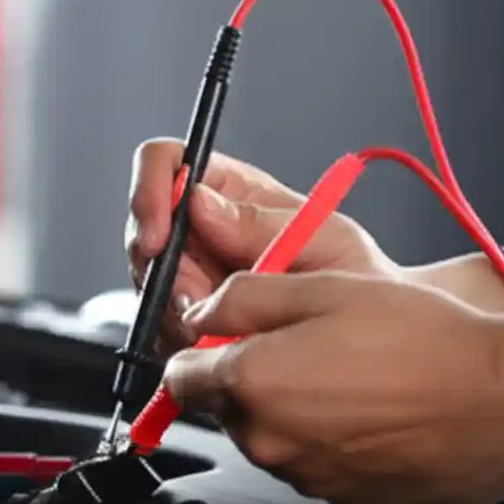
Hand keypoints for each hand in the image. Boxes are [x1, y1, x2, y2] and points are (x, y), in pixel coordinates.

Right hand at [125, 138, 399, 354]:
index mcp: (226, 189)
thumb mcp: (320, 237)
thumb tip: (197, 200)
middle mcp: (196, 226)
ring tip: (225, 324)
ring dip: (176, 309)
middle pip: (143, 228)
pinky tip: (217, 342)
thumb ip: (259, 221)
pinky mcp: (180, 316)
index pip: (165, 161)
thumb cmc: (348, 273)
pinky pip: (157, 326)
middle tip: (201, 299)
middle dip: (164, 269)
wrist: (360, 333)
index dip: (150, 189)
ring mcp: (183, 271)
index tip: (160, 235)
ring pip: (146, 282)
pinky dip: (180, 339)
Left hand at [162, 271, 503, 503]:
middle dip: (253, 380)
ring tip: (354, 380)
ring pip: (273, 441)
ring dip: (293, 413)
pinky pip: (317, 469)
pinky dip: (332, 445)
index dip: (199, 353)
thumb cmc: (421, 339)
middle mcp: (269, 441)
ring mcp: (307, 478)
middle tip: (311, 350)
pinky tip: (374, 416)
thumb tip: (199, 312)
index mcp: (251, 384)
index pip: (178, 378)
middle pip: (229, 411)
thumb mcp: (321, 287)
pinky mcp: (346, 502)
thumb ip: (243, 297)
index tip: (223, 341)